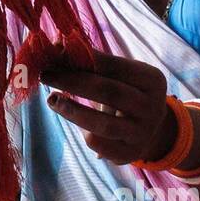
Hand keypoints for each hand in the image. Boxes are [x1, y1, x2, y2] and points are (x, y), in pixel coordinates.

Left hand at [41, 48, 171, 166]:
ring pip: (103, 123)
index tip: (58, 52)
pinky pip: (100, 144)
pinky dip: (82, 132)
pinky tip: (73, 120)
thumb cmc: (126, 93)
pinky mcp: (130, 154)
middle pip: (108, 92)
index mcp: (152, 80)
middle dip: (73, 81)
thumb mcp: (118, 76)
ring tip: (52, 99)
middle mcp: (153, 107)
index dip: (85, 59)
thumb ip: (93, 63)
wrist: (149, 129)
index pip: (115, 66)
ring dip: (71, 110)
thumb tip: (57, 46)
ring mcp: (143, 133)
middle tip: (46, 74)